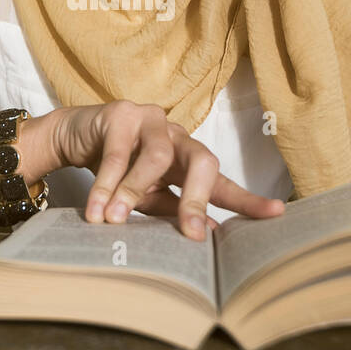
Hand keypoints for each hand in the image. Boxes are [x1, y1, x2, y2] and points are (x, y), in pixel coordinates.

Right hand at [49, 102, 284, 240]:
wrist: (74, 139)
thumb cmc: (116, 170)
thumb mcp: (147, 197)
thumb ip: (174, 209)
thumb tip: (208, 233)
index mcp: (187, 160)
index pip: (221, 183)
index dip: (247, 199)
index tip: (276, 213)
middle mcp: (177, 136)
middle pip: (203, 161)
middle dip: (197, 199)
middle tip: (189, 235)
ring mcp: (151, 121)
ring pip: (158, 156)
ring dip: (135, 191)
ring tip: (114, 219)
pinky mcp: (121, 114)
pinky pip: (118, 154)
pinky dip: (105, 185)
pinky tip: (96, 209)